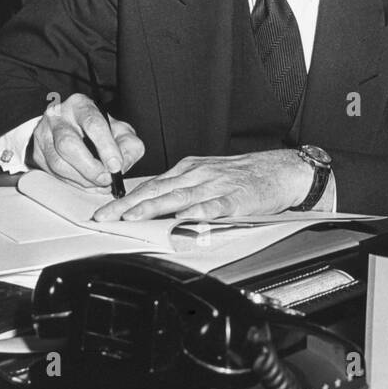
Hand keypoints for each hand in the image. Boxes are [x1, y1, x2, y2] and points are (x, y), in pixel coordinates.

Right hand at [30, 93, 144, 188]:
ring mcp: (43, 135)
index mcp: (81, 105)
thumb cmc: (101, 130)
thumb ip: (128, 147)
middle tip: (106, 179)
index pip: (92, 123)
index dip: (106, 147)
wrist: (74, 128)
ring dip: (81, 179)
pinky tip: (87, 184)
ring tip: (99, 184)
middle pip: (68, 144)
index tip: (116, 166)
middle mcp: (58, 117)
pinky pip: (53, 174)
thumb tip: (121, 167)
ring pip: (58, 162)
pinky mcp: (37, 153)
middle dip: (90, 167)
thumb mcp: (120, 132)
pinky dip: (73, 183)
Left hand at [92, 151, 312, 221]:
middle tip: (105, 217)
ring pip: (179, 197)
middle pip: (157, 190)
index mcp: (191, 169)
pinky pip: (214, 206)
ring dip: (152, 208)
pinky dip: (197, 212)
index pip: (152, 185)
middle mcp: (199, 174)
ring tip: (132, 218)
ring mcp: (217, 186)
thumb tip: (155, 206)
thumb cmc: (247, 176)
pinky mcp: (237, 198)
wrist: (282, 170)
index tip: (104, 211)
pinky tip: (183, 219)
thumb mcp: (209, 175)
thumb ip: (184, 189)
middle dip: (128, 204)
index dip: (126, 198)